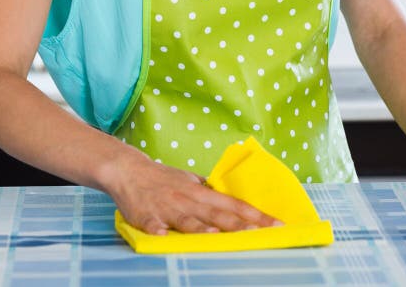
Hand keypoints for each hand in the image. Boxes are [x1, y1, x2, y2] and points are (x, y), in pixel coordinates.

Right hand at [105, 150, 280, 234]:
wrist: (129, 170)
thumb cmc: (162, 178)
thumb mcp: (189, 181)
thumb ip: (209, 192)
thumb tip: (230, 198)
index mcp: (200, 192)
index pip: (233, 203)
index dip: (255, 214)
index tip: (277, 224)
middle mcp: (187, 199)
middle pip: (216, 213)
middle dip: (239, 224)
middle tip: (260, 233)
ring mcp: (167, 207)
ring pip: (186, 219)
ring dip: (200, 226)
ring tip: (215, 234)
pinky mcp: (145, 215)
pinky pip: (151, 224)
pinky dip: (157, 229)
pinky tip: (162, 235)